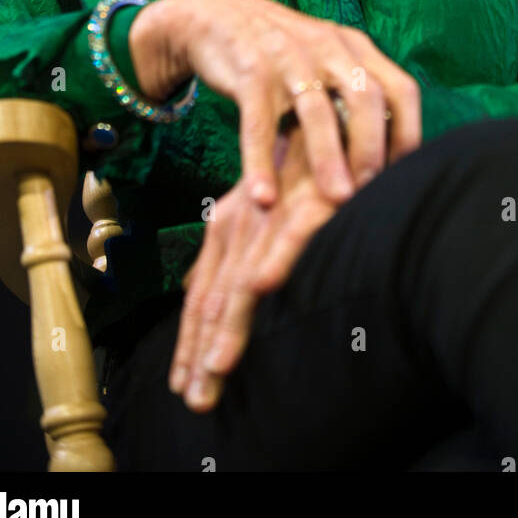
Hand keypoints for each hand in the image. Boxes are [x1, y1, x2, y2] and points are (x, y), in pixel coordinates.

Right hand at [129, 0, 420, 206]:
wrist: (218, 17)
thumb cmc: (283, 56)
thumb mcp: (326, 63)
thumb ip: (353, 99)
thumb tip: (387, 160)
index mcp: (354, 48)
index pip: (399, 89)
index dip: (408, 133)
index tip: (403, 177)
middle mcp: (328, 47)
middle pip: (366, 97)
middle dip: (373, 148)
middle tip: (372, 193)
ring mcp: (288, 56)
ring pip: (316, 110)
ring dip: (329, 158)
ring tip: (336, 199)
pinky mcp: (249, 69)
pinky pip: (258, 121)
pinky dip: (261, 162)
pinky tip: (264, 198)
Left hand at [169, 127, 339, 412]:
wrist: (335, 119)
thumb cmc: (300, 170)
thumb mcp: (260, 208)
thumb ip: (232, 248)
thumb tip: (198, 288)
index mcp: (227, 224)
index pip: (202, 294)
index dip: (190, 341)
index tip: (183, 385)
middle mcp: (242, 221)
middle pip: (216, 296)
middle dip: (203, 349)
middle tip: (196, 398)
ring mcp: (273, 213)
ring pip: (246, 277)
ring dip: (232, 324)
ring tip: (218, 367)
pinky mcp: (311, 200)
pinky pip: (291, 236)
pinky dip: (275, 260)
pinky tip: (260, 287)